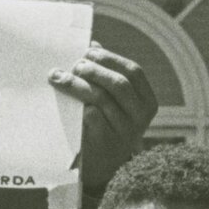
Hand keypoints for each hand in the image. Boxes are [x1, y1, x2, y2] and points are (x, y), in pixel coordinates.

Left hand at [53, 41, 157, 192]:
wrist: (102, 165)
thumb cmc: (107, 124)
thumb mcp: (115, 101)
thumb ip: (108, 75)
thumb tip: (93, 44)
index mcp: (148, 101)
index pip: (134, 71)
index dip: (111, 58)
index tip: (89, 51)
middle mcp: (141, 116)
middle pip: (119, 84)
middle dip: (94, 70)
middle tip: (74, 66)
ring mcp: (126, 131)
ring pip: (101, 99)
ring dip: (77, 85)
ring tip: (60, 78)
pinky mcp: (108, 143)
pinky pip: (92, 117)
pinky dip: (78, 106)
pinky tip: (66, 101)